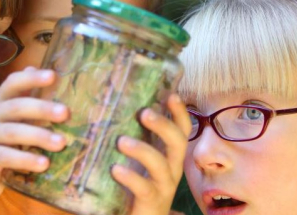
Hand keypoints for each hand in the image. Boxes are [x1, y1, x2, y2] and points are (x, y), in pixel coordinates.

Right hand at [0, 67, 68, 198]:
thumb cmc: (2, 143)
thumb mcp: (15, 121)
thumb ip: (30, 101)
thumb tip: (51, 75)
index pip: (12, 84)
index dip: (31, 79)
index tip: (52, 75)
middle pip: (16, 107)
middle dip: (42, 108)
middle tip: (65, 113)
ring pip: (12, 132)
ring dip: (38, 136)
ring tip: (61, 143)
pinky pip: (5, 156)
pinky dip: (26, 160)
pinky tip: (44, 163)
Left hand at [111, 94, 191, 214]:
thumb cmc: (134, 184)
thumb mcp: (136, 157)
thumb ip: (132, 135)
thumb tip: (115, 106)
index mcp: (168, 155)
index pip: (181, 130)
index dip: (179, 112)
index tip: (171, 95)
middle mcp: (170, 169)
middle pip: (177, 142)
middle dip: (163, 125)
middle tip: (144, 113)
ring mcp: (163, 186)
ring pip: (161, 164)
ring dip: (142, 149)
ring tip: (121, 141)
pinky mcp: (151, 202)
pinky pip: (145, 188)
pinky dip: (131, 177)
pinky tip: (115, 169)